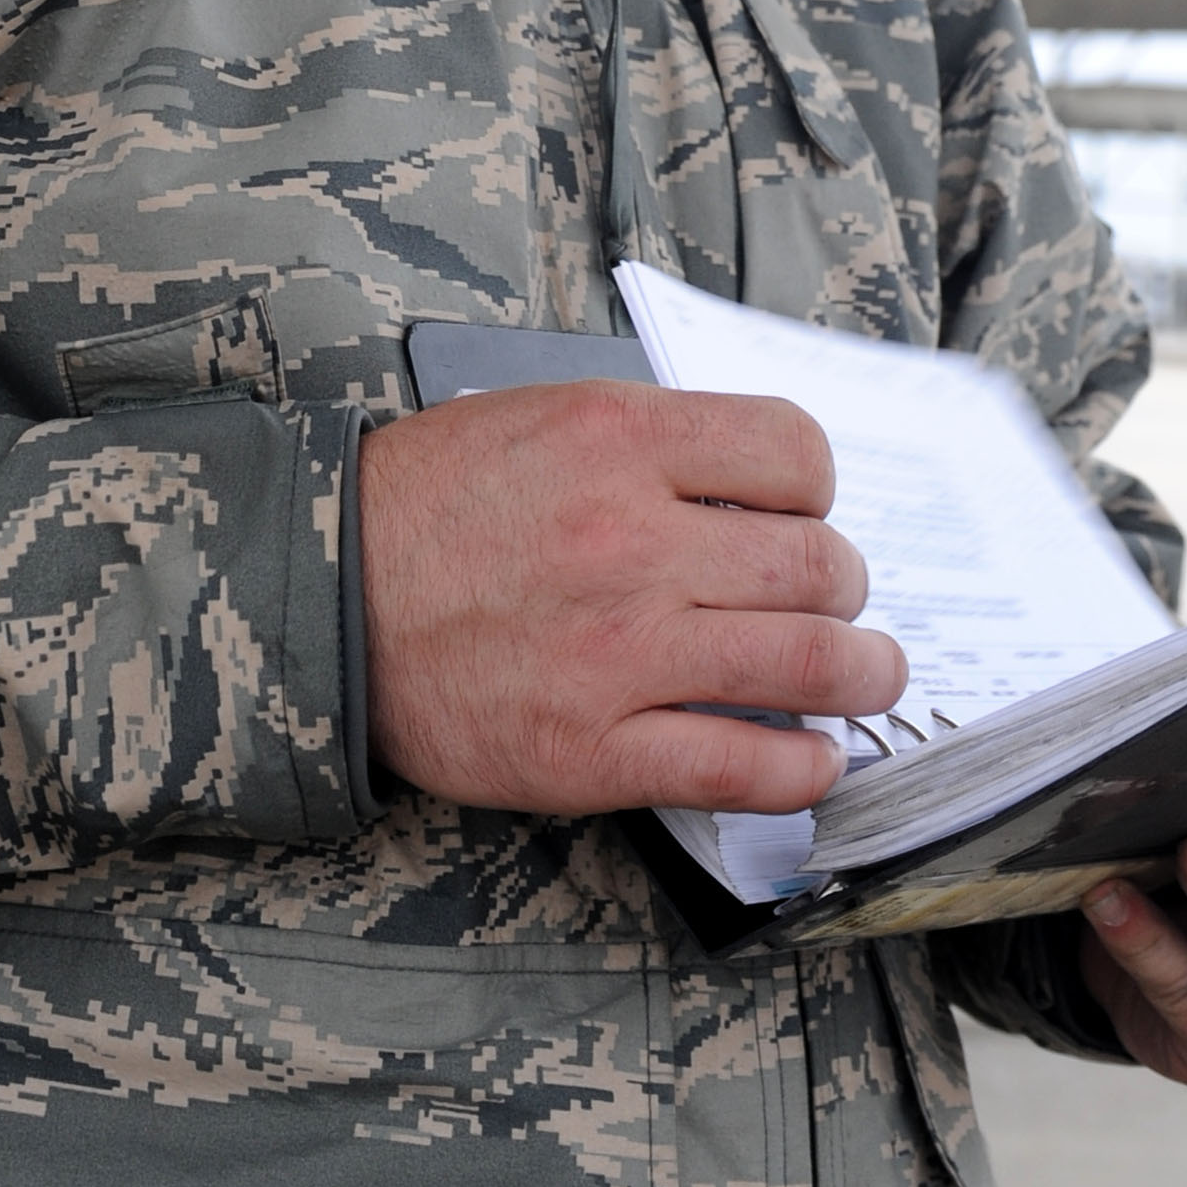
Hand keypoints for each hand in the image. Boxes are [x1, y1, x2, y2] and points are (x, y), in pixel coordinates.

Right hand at [357, 381, 904, 815]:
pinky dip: (801, 769)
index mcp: (619, 440)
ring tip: (866, 679)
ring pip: (807, 667)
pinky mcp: (592, 749)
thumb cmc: (426, 504)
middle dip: (846, 588)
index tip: (805, 515)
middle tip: (837, 602)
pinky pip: (741, 766)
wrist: (320, 596)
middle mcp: (632, 541)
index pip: (795, 453)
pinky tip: (810, 759)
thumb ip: (651, 441)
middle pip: (819, 565)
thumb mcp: (540, 417)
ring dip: (860, 677)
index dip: (818, 491)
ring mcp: (617, 652)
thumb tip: (759, 483)